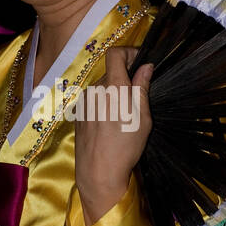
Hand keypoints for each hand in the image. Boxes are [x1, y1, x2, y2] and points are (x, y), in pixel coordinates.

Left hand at [74, 45, 154, 225]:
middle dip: (125, 77)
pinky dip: (104, 103)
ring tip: (124, 115)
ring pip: (102, 87)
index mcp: (113, 88)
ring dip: (114, 92)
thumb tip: (146, 67)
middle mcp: (95, 90)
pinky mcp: (78, 113)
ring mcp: (84, 102)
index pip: (115, 54)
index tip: (140, 62)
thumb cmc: (125, 147)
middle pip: (110, 71)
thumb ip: (141, 89)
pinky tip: (111, 124)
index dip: (129, 53)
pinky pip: (94, 100)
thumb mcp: (142, 119)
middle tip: (138, 95)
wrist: (98, 173)